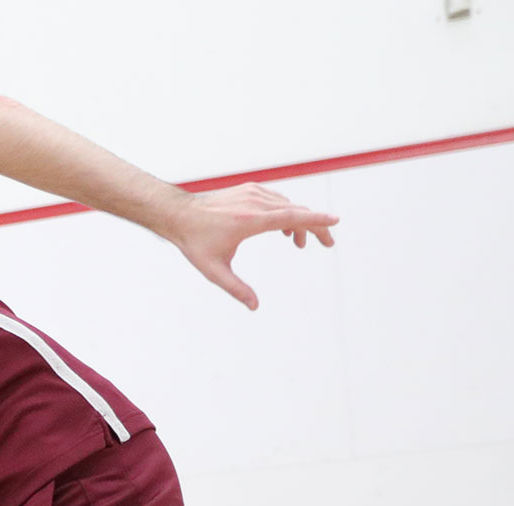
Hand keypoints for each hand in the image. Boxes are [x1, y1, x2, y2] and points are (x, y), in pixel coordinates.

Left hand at [165, 183, 337, 310]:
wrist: (178, 214)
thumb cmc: (195, 242)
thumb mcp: (214, 270)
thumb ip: (236, 288)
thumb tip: (255, 306)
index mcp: (251, 220)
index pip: (293, 217)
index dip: (317, 220)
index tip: (336, 222)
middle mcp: (255, 202)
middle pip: (297, 211)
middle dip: (316, 227)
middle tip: (327, 244)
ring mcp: (253, 193)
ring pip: (288, 205)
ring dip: (299, 222)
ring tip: (299, 244)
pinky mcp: (249, 190)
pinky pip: (277, 200)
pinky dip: (286, 212)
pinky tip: (283, 229)